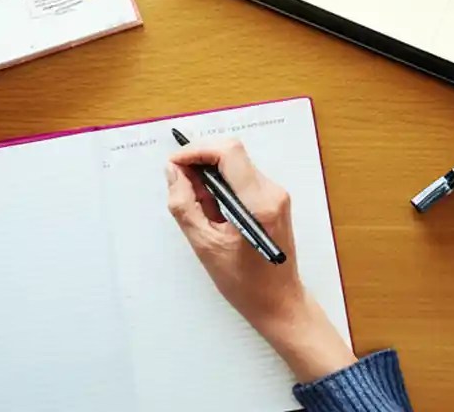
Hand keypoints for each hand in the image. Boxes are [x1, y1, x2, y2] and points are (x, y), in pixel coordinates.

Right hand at [166, 139, 354, 381]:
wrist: (279, 302)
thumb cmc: (245, 283)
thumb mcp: (205, 245)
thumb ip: (185, 205)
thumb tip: (174, 172)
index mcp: (259, 203)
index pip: (228, 152)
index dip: (196, 150)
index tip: (174, 165)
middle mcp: (272, 192)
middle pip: (231, 154)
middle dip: (200, 162)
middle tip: (180, 187)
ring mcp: (276, 194)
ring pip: (234, 164)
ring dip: (209, 176)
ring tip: (198, 207)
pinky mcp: (273, 199)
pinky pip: (241, 178)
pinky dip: (221, 186)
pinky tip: (212, 211)